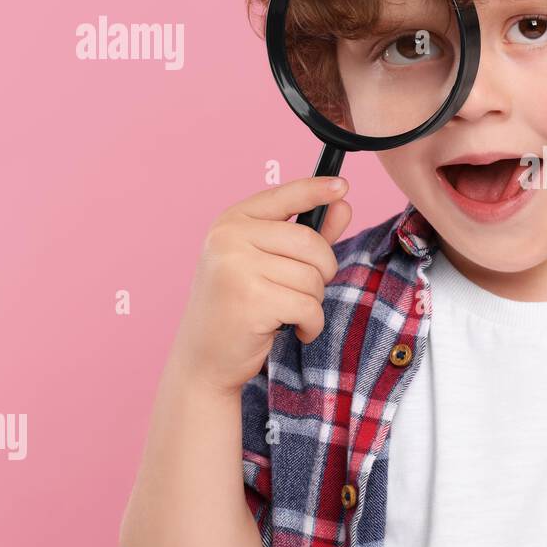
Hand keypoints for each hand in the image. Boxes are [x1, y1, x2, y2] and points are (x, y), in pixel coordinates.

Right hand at [167, 176, 352, 394]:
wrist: (203, 361)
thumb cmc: (238, 308)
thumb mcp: (268, 264)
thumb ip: (307, 234)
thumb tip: (343, 204)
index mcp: (231, 222)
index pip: (283, 196)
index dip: (316, 189)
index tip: (342, 185)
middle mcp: (229, 238)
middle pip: (311, 243)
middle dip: (322, 271)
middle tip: (302, 291)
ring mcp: (236, 268)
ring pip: (313, 278)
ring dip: (312, 302)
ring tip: (286, 312)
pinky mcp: (250, 301)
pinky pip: (309, 308)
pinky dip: (311, 325)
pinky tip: (291, 330)